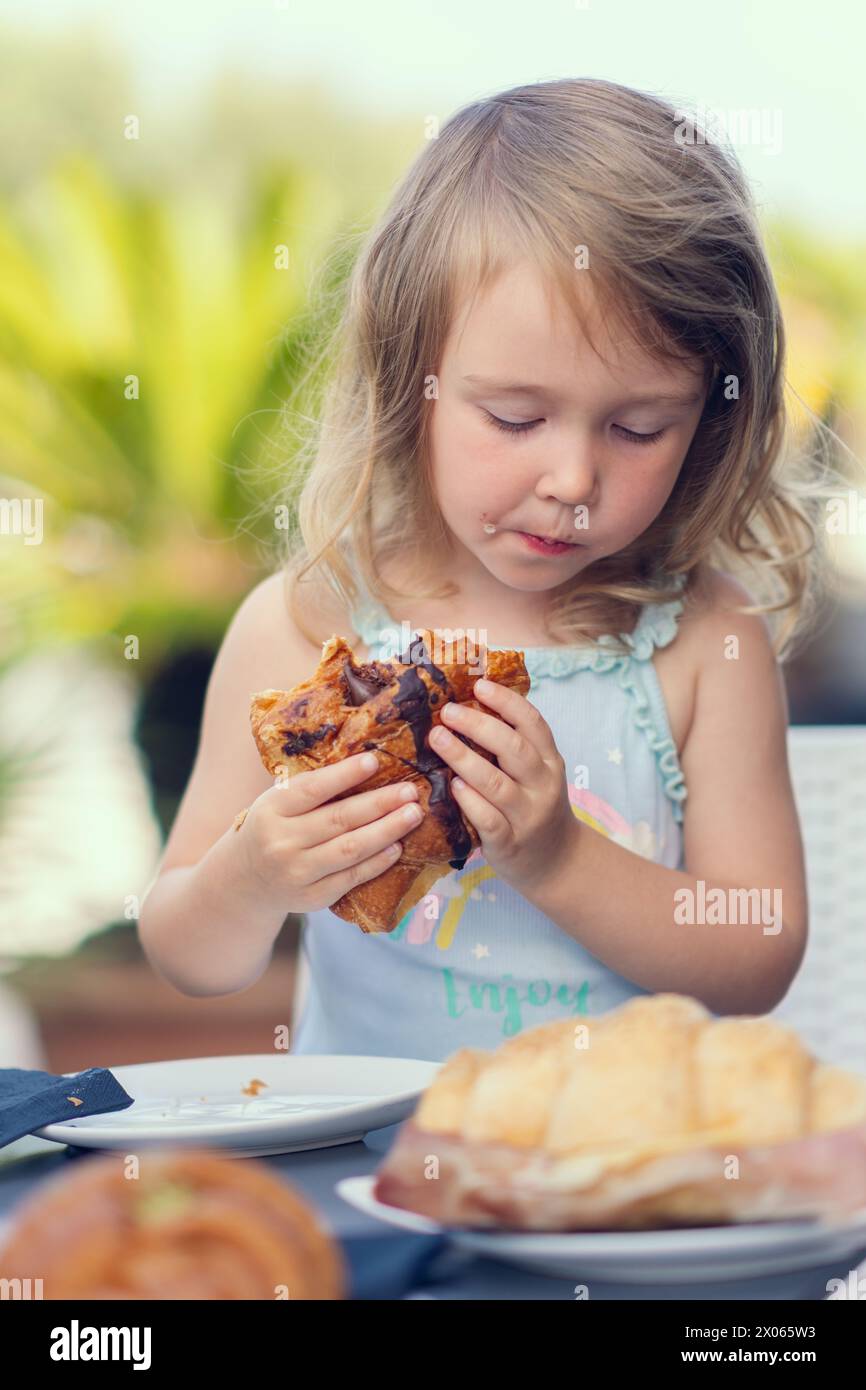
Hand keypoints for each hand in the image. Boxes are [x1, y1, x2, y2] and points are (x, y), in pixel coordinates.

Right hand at [232, 753, 423, 913]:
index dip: (345, 775)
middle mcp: (282, 842)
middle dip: (381, 803)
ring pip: (351, 849)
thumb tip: (366, 763)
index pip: (312, 789)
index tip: (375, 761)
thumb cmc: (272, 828)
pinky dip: (378, 862)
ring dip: (388, 830)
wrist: (246, 880)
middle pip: (340, 819)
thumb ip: (311, 788)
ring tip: (413, 814)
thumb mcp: (276, 802)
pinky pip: (352, 877)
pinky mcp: (313, 897)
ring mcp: (297, 872)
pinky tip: (397, 846)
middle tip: (410, 791)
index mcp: (272, 809)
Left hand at [428, 678, 576, 896]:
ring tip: (438, 739)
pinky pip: (488, 820)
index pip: (533, 723)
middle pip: (514, 748)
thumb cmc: (534, 807)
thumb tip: (469, 704)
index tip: (479, 685)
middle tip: (447, 712)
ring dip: (464, 759)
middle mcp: (543, 785)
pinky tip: (451, 787)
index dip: (506, 701)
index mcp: (550, 761)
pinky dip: (469, 802)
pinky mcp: (510, 843)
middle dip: (479, 726)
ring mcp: (528, 816)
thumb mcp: (537, 774)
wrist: (557, 862)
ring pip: (497, 784)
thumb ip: (513, 746)